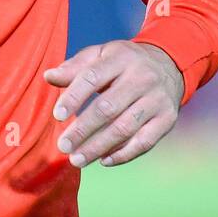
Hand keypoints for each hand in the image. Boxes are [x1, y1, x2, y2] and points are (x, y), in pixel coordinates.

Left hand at [42, 40, 183, 167]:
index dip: (74, 97)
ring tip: (77, 160)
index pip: (93, 78)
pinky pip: (145, 142)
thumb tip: (48, 77)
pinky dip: (123, 154)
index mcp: (121, 58)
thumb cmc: (123, 63)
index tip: (57, 116)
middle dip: (83, 130)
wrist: (169, 65)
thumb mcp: (100, 55)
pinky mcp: (167, 119)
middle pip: (108, 108)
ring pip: (125, 128)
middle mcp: (142, 78)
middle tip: (63, 146)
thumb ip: (75, 67)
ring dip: (98, 147)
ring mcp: (157, 99)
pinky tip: (103, 161)